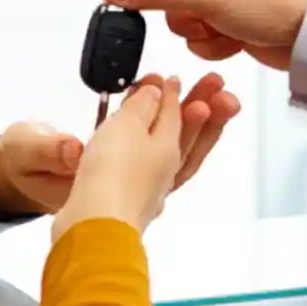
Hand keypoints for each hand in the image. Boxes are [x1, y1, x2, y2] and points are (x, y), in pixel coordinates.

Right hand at [0, 73, 240, 218]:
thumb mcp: (127, 125)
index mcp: (170, 146)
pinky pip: (151, 172)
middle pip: (187, 133)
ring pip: (175, 154)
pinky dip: (153, 156)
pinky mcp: (131, 204)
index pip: (176, 111)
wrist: (94, 228)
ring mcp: (151, 189)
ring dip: (186, 130)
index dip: (173, 91)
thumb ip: (142, 105)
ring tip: (188, 113)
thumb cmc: (111, 176)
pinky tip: (146, 155)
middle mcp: (167, 169)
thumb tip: (157, 91)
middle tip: (212, 85)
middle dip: (200, 105)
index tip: (170, 77)